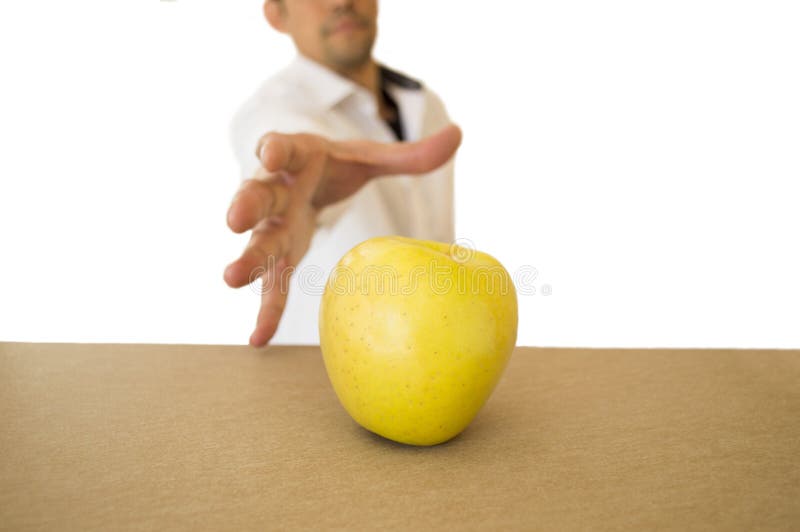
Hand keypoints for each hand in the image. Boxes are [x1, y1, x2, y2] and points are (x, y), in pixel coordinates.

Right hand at [224, 125, 461, 346]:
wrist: (303, 179)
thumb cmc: (333, 166)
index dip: (275, 150)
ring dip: (247, 260)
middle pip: (259, 196)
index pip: (283, 149)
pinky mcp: (281, 256)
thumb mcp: (367, 157)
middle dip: (246, 206)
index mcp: (297, 158)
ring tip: (231, 278)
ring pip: (259, 241)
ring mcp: (275, 226)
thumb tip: (459, 135)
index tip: (270, 153)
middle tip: (234, 219)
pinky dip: (267, 310)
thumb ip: (408, 154)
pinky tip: (259, 341)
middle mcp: (278, 190)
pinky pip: (273, 285)